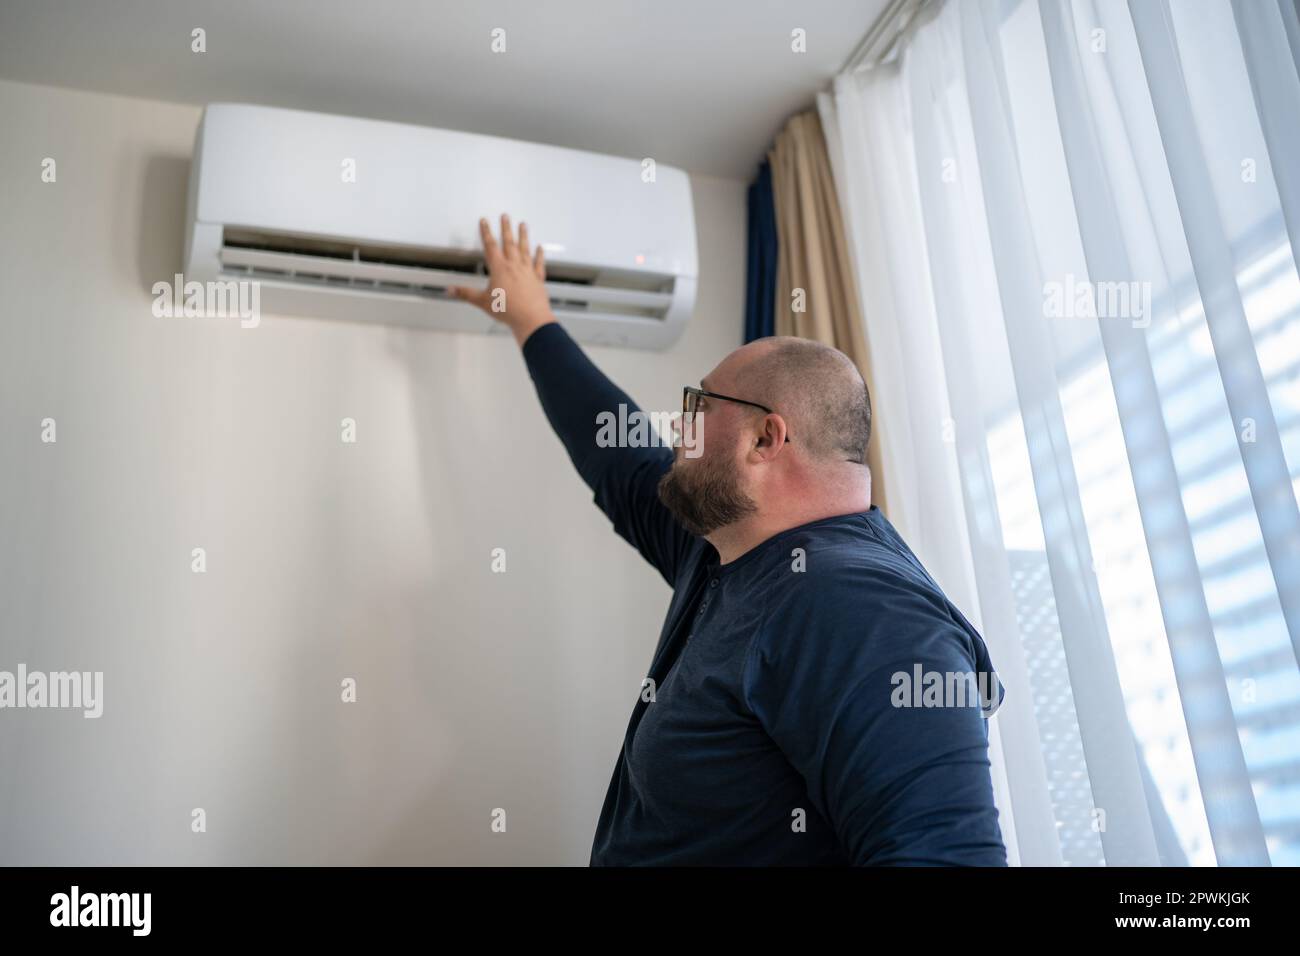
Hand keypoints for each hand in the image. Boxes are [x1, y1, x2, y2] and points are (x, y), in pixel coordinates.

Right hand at [450, 214, 555, 345]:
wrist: (531, 319)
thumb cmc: (507, 310)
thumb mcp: (482, 302)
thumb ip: (465, 294)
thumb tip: (450, 290)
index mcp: (499, 268)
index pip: (490, 246)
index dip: (486, 232)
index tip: (485, 221)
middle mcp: (514, 266)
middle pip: (509, 243)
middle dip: (506, 228)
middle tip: (506, 216)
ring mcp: (528, 271)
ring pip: (525, 249)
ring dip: (523, 236)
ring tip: (523, 224)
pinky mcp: (538, 279)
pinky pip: (539, 264)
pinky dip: (539, 255)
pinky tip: (540, 248)